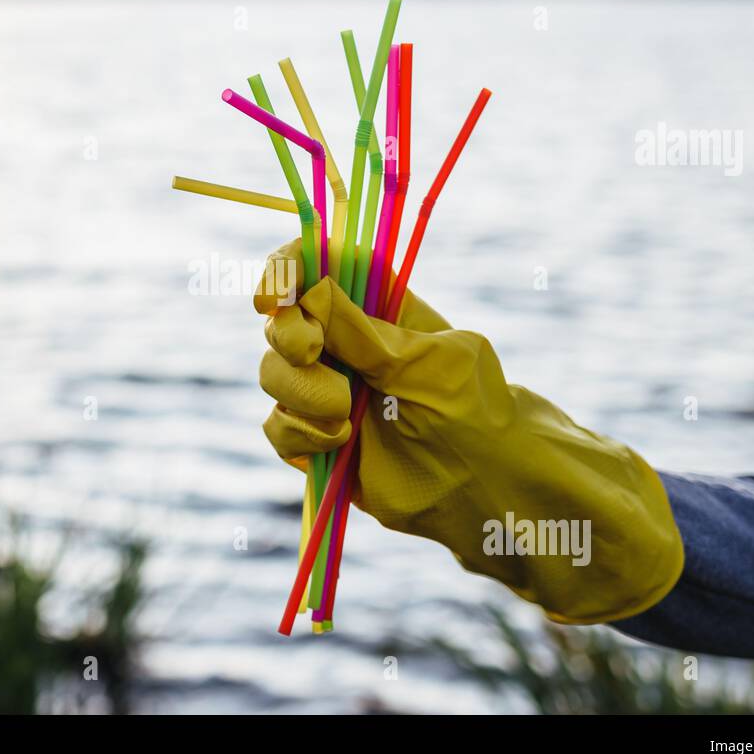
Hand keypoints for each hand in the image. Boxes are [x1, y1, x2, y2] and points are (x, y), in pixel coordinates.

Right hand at [252, 240, 683, 623]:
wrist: (481, 487)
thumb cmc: (471, 412)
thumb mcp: (424, 362)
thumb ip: (364, 332)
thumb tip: (311, 294)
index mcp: (376, 305)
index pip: (317, 265)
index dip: (285, 271)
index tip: (272, 297)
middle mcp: (343, 342)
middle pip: (282, 320)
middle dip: (289, 337)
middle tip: (313, 354)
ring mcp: (326, 388)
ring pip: (274, 374)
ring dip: (302, 392)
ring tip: (346, 418)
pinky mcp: (316, 436)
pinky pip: (278, 425)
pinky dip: (299, 433)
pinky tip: (338, 444)